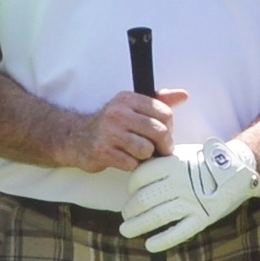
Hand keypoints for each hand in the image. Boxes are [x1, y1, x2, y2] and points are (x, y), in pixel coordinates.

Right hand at [63, 87, 185, 172]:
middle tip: (160, 151)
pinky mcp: (102, 152)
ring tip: (137, 153)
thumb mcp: (132, 107)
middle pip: (159, 131)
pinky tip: (124, 159)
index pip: (164, 113)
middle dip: (164, 145)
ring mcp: (109, 133)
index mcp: (128, 99)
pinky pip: (131, 164)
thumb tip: (184, 95)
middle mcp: (118, 113)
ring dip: (145, 156)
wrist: (75, 138)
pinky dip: (132, 165)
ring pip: (146, 149)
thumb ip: (158, 101)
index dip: (169, 128)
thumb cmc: (111, 124)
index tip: (163, 135)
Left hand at [119, 139, 259, 252]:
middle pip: (144, 199)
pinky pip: (179, 232)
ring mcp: (192, 201)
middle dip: (130, 209)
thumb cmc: (204, 161)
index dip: (131, 186)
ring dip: (137, 225)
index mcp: (173, 164)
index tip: (130, 192)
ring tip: (126, 231)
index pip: (140, 177)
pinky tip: (150, 245)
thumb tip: (134, 171)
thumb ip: (160, 161)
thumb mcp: (181, 153)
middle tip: (125, 215)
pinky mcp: (203, 217)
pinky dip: (162, 240)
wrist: (237, 170)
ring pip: (157, 216)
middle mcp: (180, 183)